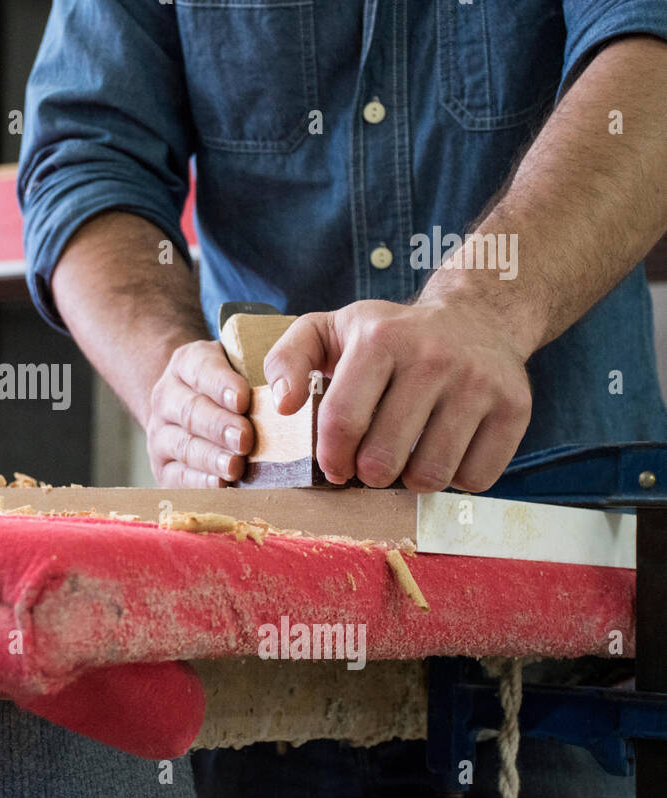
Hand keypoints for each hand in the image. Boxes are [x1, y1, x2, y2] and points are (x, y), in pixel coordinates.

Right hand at [146, 339, 253, 486]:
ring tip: (235, 467)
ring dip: (211, 457)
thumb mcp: (242, 368)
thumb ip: (263, 373)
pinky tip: (219, 484)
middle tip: (245, 439)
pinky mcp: (162, 466)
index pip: (200, 369)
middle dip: (219, 426)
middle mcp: (167, 396)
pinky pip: (177, 476)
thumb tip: (289, 393)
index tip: (244, 400)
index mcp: (187, 363)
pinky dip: (198, 482)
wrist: (196, 409)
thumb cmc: (231, 390)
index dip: (221, 385)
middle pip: (190, 411)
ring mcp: (160, 432)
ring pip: (183, 445)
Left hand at [262, 298, 533, 491]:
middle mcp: (434, 357)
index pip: (343, 422)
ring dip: (410, 480)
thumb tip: (283, 406)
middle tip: (372, 463)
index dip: (331, 459)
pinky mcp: (515, 407)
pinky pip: (475, 479)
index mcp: (381, 339)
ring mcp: (479, 382)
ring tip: (407, 457)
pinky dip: (454, 479)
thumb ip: (287, 360)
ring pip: (430, 475)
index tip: (335, 466)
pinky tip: (445, 452)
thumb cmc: (388, 336)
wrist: (477, 317)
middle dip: (368, 474)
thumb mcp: (329, 330)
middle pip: (384, 459)